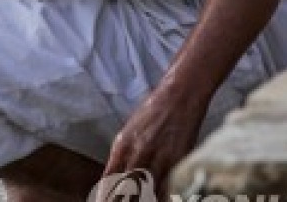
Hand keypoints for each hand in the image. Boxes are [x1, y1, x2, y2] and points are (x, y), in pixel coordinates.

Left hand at [100, 84, 208, 198]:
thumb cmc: (154, 110)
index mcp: (122, 144)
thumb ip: (123, 154)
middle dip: (124, 199)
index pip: (109, 178)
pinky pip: (169, 186)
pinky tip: (159, 198)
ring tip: (138, 200)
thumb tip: (115, 178)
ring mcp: (159, 157)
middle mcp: (138, 152)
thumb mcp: (130, 131)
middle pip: (127, 187)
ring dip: (143, 198)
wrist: (180, 94)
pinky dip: (163, 196)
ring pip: (148, 190)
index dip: (106, 195)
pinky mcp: (179, 160)